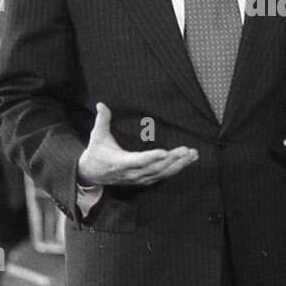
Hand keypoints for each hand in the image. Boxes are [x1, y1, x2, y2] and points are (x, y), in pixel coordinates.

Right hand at [78, 103, 197, 186]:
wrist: (92, 174)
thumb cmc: (96, 152)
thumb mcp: (97, 136)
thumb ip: (102, 120)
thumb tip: (101, 104)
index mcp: (120, 162)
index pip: (137, 161)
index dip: (151, 157)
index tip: (165, 152)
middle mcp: (131, 173)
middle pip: (155, 168)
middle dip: (173, 160)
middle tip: (187, 150)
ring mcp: (138, 179)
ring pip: (162, 173)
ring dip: (179, 165)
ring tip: (193, 155)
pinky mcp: (143, 181)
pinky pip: (161, 176)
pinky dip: (175, 170)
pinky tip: (186, 162)